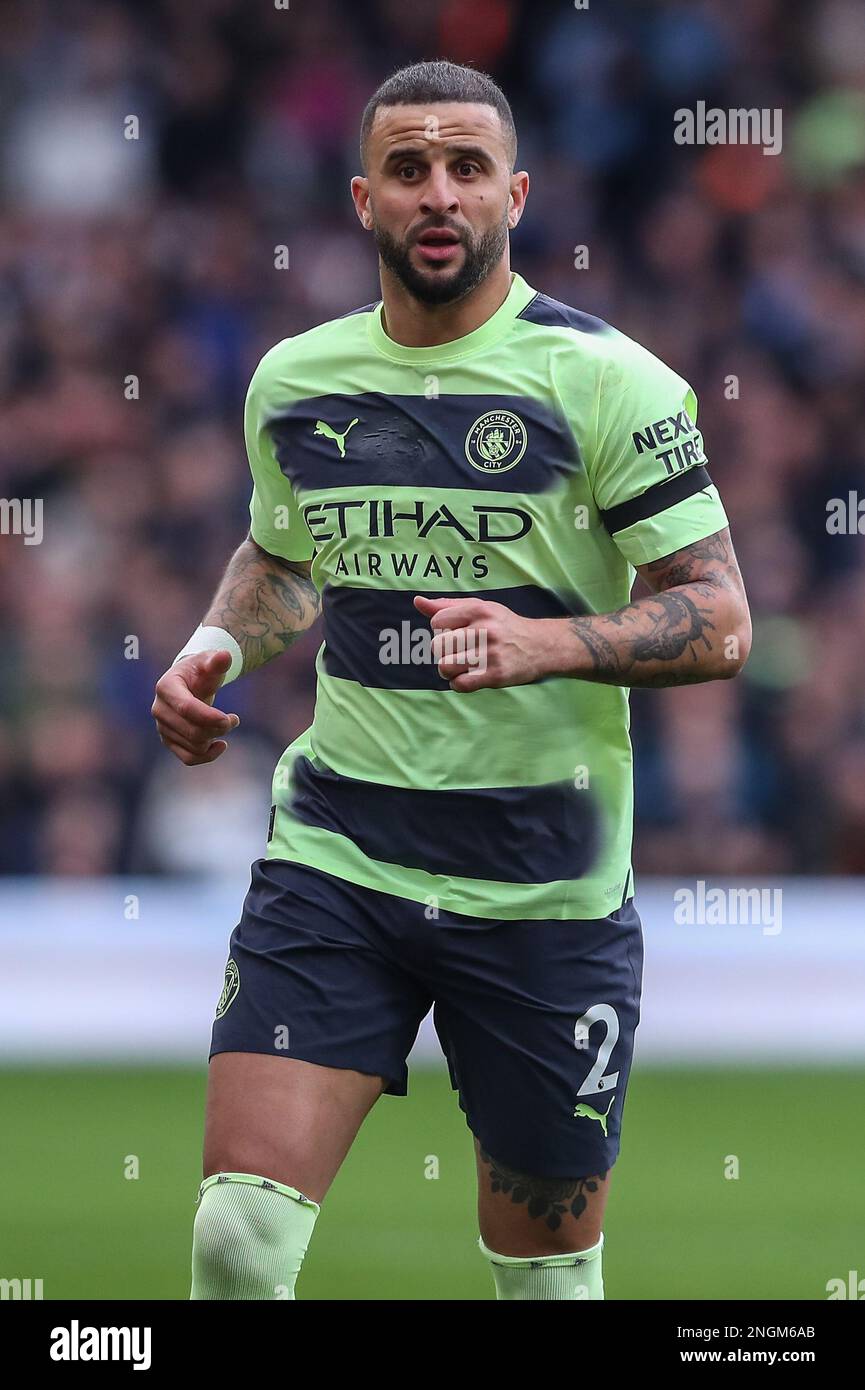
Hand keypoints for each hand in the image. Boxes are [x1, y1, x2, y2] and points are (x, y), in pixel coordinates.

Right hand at [151, 650, 239, 763]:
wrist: (189, 683)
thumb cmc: (200, 671)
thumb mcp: (208, 662)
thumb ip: (217, 661)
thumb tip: (224, 656)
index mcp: (166, 687)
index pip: (186, 708)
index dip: (210, 717)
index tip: (231, 718)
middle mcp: (159, 709)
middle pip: (192, 731)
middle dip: (218, 729)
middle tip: (233, 719)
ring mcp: (162, 727)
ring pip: (193, 746)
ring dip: (216, 738)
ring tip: (229, 723)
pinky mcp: (169, 741)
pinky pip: (188, 758)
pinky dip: (208, 756)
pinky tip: (221, 745)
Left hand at [412, 595, 555, 691]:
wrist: (540, 646)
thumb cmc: (503, 625)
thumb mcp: (479, 608)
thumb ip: (446, 605)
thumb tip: (417, 602)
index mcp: (478, 610)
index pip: (436, 622)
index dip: (441, 630)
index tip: (454, 632)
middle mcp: (484, 630)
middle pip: (438, 646)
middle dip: (443, 651)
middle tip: (457, 651)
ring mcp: (490, 654)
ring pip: (445, 666)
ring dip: (448, 669)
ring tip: (460, 665)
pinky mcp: (495, 675)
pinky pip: (460, 684)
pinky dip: (458, 683)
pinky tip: (467, 677)